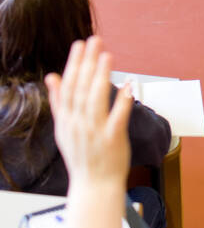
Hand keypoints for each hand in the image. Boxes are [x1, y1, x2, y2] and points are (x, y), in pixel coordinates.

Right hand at [46, 37, 132, 188]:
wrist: (93, 186)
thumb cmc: (81, 157)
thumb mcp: (63, 129)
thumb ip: (59, 102)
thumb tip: (52, 77)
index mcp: (67, 119)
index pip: (69, 86)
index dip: (74, 64)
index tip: (80, 45)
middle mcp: (79, 124)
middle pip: (82, 88)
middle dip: (88, 63)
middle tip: (95, 41)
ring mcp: (95, 132)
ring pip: (96, 100)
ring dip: (102, 76)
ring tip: (107, 56)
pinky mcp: (112, 140)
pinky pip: (117, 117)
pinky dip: (122, 101)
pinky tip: (127, 84)